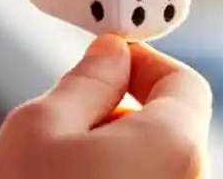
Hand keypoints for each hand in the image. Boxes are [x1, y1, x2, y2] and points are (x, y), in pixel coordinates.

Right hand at [0, 35, 212, 178]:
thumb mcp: (38, 127)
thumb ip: (86, 81)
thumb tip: (112, 54)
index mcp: (176, 146)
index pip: (184, 84)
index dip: (142, 65)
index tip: (104, 64)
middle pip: (171, 132)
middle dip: (120, 119)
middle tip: (61, 129)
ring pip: (152, 172)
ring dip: (111, 164)